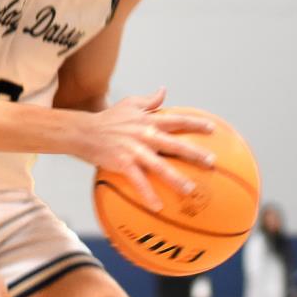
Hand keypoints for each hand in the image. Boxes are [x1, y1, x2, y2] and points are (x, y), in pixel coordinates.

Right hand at [82, 88, 214, 210]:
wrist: (83, 131)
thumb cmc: (108, 118)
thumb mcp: (128, 103)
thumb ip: (149, 100)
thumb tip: (164, 89)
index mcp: (148, 120)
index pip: (176, 119)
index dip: (195, 123)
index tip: (213, 128)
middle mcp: (143, 134)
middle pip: (173, 143)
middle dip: (193, 152)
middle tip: (211, 161)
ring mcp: (133, 149)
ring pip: (159, 165)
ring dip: (175, 178)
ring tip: (190, 190)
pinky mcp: (122, 162)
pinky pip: (137, 180)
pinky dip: (147, 193)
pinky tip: (157, 206)